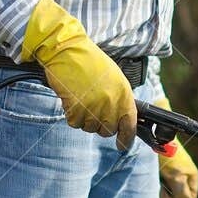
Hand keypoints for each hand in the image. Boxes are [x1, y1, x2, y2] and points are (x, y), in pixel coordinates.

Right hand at [20, 0, 136, 150]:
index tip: (122, 145)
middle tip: (92, 108)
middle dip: (100, 124)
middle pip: (107, 130)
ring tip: (82, 98)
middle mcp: (111, 105)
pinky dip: (72, 114)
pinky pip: (75, 123)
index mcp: (124, 95)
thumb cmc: (90, 62)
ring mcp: (93, 109)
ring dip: (85, 118)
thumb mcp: (114, 79)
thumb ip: (119, 99)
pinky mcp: (76, 110)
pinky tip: (72, 98)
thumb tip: (121, 118)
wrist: (68, 51)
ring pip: (90, 128)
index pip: (129, 126)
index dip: (126, 138)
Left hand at [151, 95, 197, 197]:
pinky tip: (153, 174)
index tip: (165, 193)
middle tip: (160, 183)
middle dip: (167, 196)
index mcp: (192, 178)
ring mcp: (174, 173)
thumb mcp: (176, 177)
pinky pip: (161, 184)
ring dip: (160, 188)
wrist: (153, 135)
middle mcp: (184, 176)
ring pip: (168, 192)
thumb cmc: (167, 155)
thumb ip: (183, 196)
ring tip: (156, 176)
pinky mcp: (163, 170)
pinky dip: (156, 182)